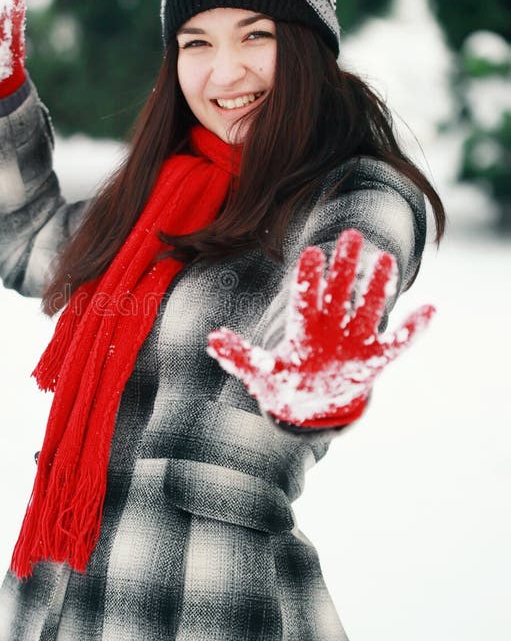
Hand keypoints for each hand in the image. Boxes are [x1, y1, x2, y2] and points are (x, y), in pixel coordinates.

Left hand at [207, 228, 434, 427]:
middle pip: (339, 292)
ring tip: (385, 258)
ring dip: (377, 287)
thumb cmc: (283, 384)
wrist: (308, 404)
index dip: (309, 278)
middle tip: (351, 235)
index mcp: (302, 330)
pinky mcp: (373, 360)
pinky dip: (414, 330)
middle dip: (345, 267)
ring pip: (368, 309)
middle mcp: (330, 329)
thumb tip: (211, 339)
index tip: (311, 251)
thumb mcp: (260, 374)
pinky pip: (397, 344)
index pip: (305, 298)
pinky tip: (429, 309)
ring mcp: (354, 342)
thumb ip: (238, 356)